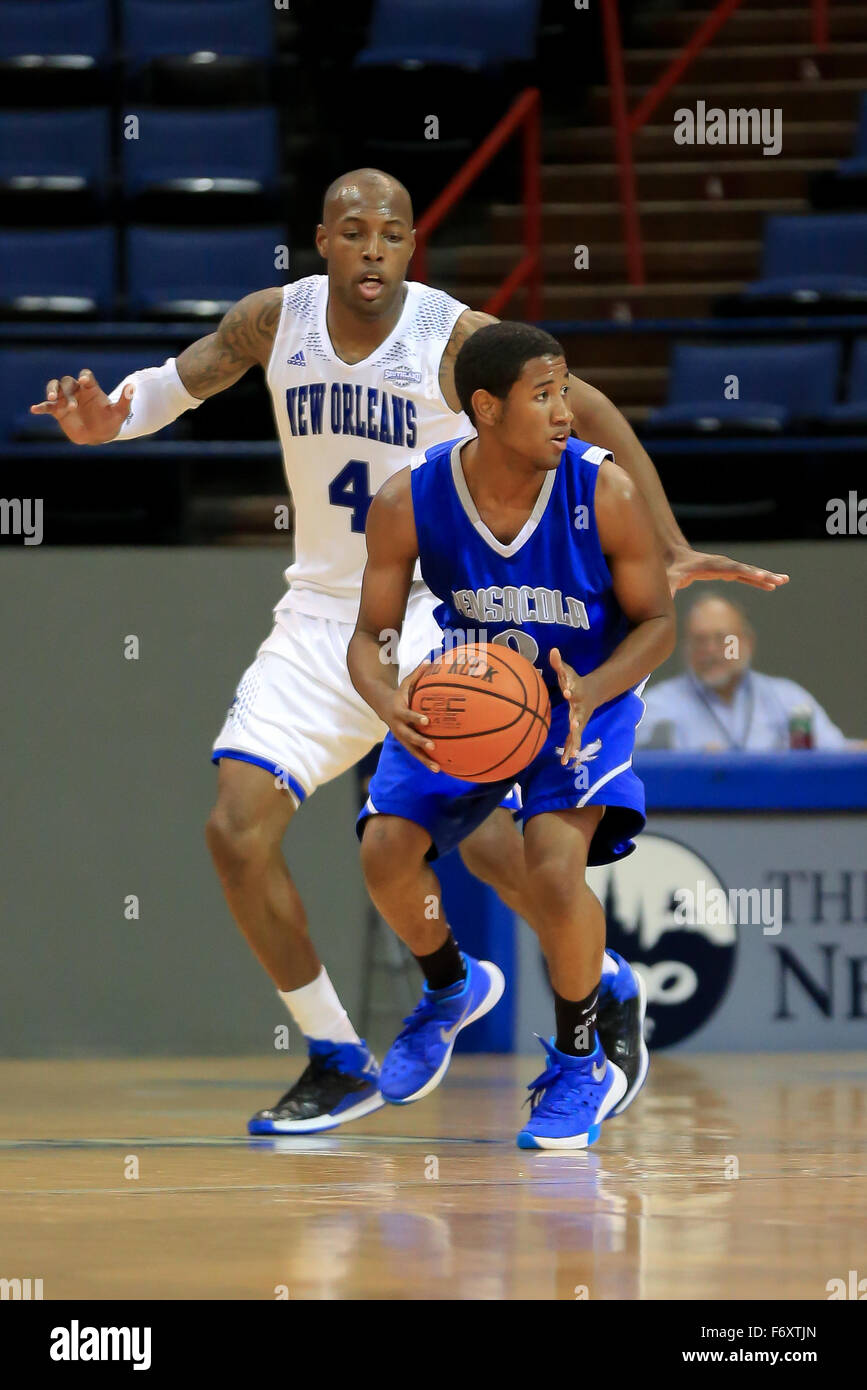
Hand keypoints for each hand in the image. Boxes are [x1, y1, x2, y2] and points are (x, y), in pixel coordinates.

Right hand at [29, 368, 132, 443]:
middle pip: (67, 382)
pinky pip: (47, 406)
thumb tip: (133, 386)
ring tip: (51, 400)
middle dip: (68, 392)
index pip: (86, 376)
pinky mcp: (58, 411)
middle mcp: (77, 391)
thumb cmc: (111, 421)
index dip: (84, 376)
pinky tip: (34, 409)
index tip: (84, 381)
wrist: (100, 434)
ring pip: (55, 388)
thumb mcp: (120, 412)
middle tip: (72, 407)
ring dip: (52, 391)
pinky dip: (41, 407)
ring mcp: (66, 399)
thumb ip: (126, 400)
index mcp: (91, 388)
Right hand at [380, 662, 440, 771]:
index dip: (416, 718)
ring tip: (437, 768)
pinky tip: (439, 769)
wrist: (381, 705)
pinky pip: (416, 754)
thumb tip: (431, 660)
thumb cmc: (399, 693)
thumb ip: (418, 673)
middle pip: (409, 737)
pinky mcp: (405, 743)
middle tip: (433, 746)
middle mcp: (398, 727)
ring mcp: (401, 737)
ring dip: (424, 759)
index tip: (428, 721)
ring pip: (412, 751)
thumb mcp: (406, 682)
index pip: (408, 716)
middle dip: (420, 742)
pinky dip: (426, 761)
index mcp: (399, 711)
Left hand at [550, 648, 595, 764]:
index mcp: (576, 693)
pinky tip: (565, 762)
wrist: (594, 693)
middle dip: (576, 720)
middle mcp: (580, 708)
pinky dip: (570, 750)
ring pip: (577, 733)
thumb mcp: (568, 671)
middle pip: (579, 714)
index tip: (567, 691)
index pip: (573, 689)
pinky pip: (573, 740)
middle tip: (574, 725)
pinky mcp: (578, 727)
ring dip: (574, 743)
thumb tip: (553, 650)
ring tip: (571, 755)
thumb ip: (559, 663)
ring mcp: (580, 719)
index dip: (570, 688)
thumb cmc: (575, 681)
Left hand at [666, 544, 788, 596]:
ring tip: (784, 581)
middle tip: (781, 580)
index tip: (763, 577)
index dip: (748, 573)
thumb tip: (664, 602)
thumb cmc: (670, 569)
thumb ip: (668, 589)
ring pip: (749, 572)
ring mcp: (726, 567)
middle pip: (747, 569)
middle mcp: (723, 564)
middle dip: (764, 574)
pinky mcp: (727, 571)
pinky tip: (770, 585)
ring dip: (766, 577)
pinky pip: (746, 576)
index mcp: (713, 566)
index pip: (734, 570)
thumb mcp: (668, 579)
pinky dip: (758, 580)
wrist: (672, 557)